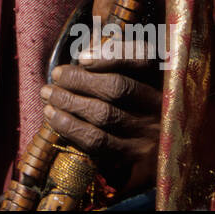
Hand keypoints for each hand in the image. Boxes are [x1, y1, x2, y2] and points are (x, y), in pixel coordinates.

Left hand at [40, 53, 161, 197]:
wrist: (161, 152)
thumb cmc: (136, 100)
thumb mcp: (134, 73)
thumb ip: (113, 57)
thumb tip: (83, 58)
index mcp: (165, 77)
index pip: (143, 58)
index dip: (110, 56)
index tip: (81, 57)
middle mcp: (163, 105)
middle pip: (117, 87)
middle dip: (79, 80)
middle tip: (56, 75)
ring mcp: (152, 133)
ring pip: (104, 114)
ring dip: (68, 102)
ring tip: (48, 94)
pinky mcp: (137, 157)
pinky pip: (98, 142)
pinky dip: (70, 127)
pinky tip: (53, 116)